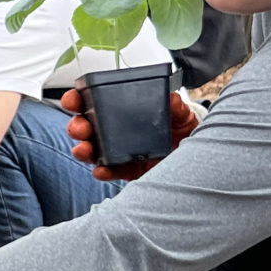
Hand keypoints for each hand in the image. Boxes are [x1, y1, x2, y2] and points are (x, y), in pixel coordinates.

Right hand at [62, 86, 201, 181]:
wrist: (196, 160)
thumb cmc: (182, 132)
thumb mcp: (183, 116)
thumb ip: (177, 107)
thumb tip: (173, 98)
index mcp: (122, 110)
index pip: (93, 101)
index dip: (78, 98)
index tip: (74, 98)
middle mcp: (114, 131)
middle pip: (85, 127)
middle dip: (77, 126)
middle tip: (81, 128)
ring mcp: (117, 153)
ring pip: (91, 151)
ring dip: (83, 150)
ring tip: (85, 150)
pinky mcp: (125, 172)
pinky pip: (108, 172)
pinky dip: (102, 172)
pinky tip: (102, 170)